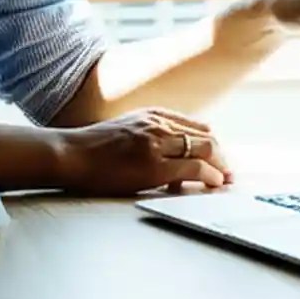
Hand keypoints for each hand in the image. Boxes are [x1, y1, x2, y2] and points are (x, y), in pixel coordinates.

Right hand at [55, 108, 230, 195]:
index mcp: (153, 114)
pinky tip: (214, 184)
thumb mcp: (127, 128)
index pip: (196, 127)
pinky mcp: (153, 166)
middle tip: (229, 173)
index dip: (212, 144)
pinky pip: (193, 169)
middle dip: (222, 157)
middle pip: (205, 138)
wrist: (70, 154)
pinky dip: (209, 176)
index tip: (219, 158)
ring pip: (204, 150)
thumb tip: (175, 153)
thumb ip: (151, 134)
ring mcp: (157, 144)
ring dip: (220, 167)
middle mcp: (158, 124)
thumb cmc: (93, 148)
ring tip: (225, 181)